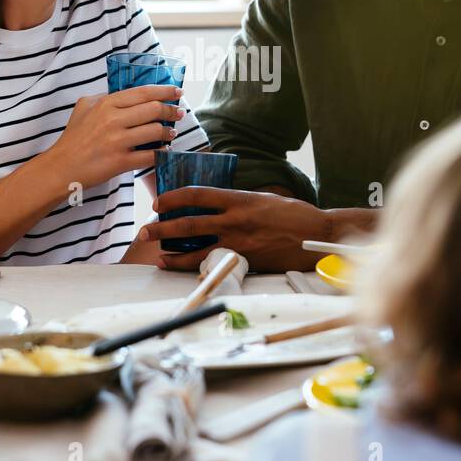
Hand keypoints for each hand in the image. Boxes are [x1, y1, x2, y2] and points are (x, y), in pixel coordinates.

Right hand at [44, 85, 181, 189]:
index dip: (165, 91)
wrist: (61, 167)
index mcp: (106, 104)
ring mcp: (117, 141)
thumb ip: (104, 97)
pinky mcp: (120, 162)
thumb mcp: (84, 107)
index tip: (177, 92)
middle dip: (171, 111)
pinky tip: (164, 151)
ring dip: (168, 132)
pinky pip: (150, 156)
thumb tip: (128, 95)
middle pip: (154, 109)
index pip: (143, 92)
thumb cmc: (73, 137)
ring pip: (155, 131)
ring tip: (171, 133)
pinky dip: (161, 153)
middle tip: (178, 113)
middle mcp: (113, 120)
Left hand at [135, 187, 330, 271]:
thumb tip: (216, 205)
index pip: (197, 194)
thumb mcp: (263, 198)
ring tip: (157, 254)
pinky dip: (193, 266)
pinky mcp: (245, 261)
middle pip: (189, 222)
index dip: (174, 198)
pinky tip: (180, 267)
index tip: (159, 203)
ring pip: (196, 248)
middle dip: (162, 227)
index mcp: (239, 199)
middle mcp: (235, 220)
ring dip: (172, 252)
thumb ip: (238, 202)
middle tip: (145, 231)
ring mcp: (239, 242)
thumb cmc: (293, 215)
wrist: (316, 236)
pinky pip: (213, 263)